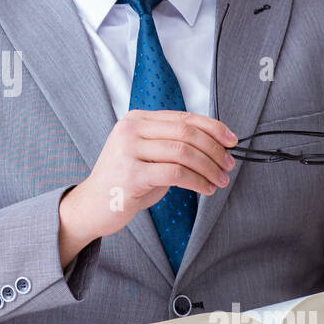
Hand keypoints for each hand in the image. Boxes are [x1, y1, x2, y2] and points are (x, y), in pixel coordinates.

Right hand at [58, 110, 236, 265]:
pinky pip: (175, 173)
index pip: (184, 117)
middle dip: (214, 149)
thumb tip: (215, 144)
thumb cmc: (125, 182)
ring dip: (209, 167)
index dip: (213, 128)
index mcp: (136, 119)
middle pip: (186, 133)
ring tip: (219, 180)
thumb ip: (172, 144)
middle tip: (228, 165)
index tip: (232, 141)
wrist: (92, 206)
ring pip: (184, 152)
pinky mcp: (131, 174)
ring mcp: (128, 150)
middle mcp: (130, 129)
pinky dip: (197, 181)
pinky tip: (205, 189)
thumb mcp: (147, 155)